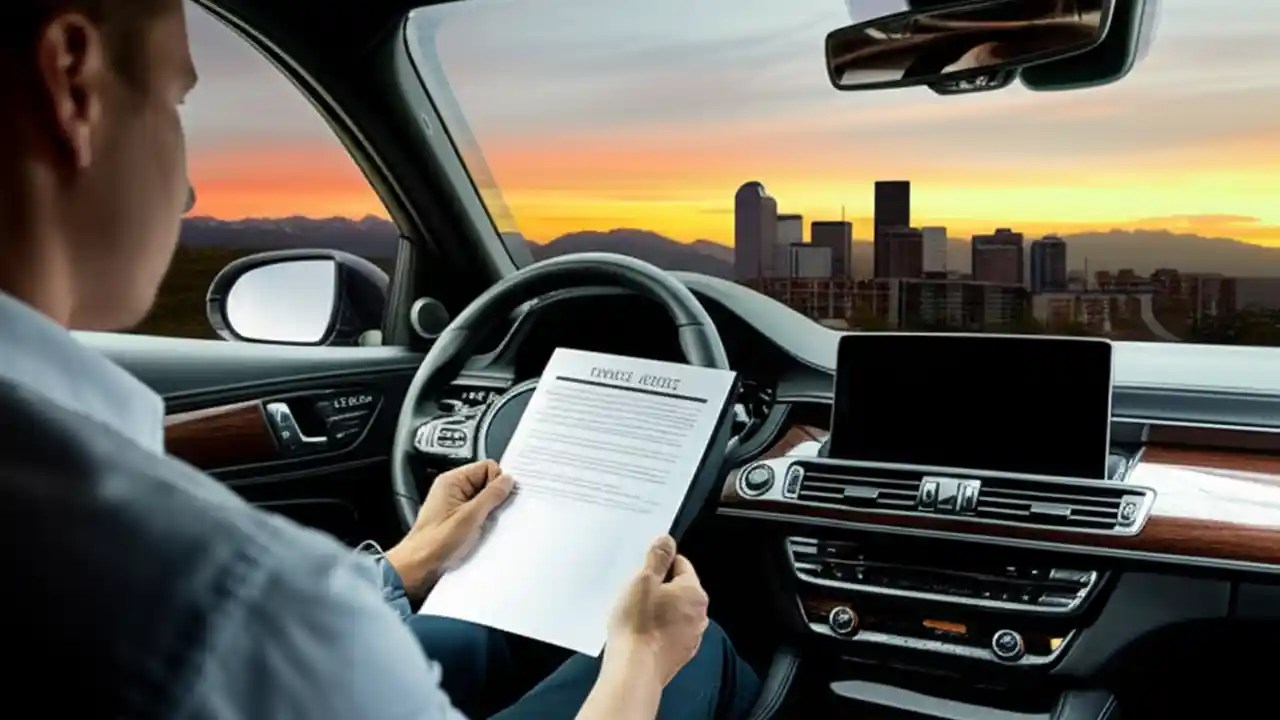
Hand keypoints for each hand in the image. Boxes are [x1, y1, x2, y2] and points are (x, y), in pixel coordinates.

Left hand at [385, 459, 512, 598]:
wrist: (418, 567)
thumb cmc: (434, 543)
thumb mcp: (470, 517)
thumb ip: (492, 495)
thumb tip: (507, 481)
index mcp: (452, 481)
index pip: (487, 466)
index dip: (498, 481)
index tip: (500, 499)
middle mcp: (452, 489)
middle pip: (486, 483)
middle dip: (494, 499)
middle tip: (490, 515)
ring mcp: (454, 504)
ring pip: (484, 500)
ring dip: (488, 512)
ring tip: (480, 527)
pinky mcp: (457, 519)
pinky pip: (478, 513)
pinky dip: (483, 522)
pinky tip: (478, 533)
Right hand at [604, 535, 709, 686]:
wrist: (634, 670)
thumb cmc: (638, 625)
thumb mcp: (644, 581)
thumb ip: (658, 558)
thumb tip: (667, 540)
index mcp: (694, 592)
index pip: (681, 565)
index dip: (659, 565)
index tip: (643, 572)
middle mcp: (700, 614)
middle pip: (679, 589)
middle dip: (659, 588)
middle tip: (635, 594)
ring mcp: (692, 636)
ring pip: (675, 611)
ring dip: (658, 609)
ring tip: (636, 616)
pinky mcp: (681, 653)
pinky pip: (670, 631)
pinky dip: (658, 629)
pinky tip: (640, 633)